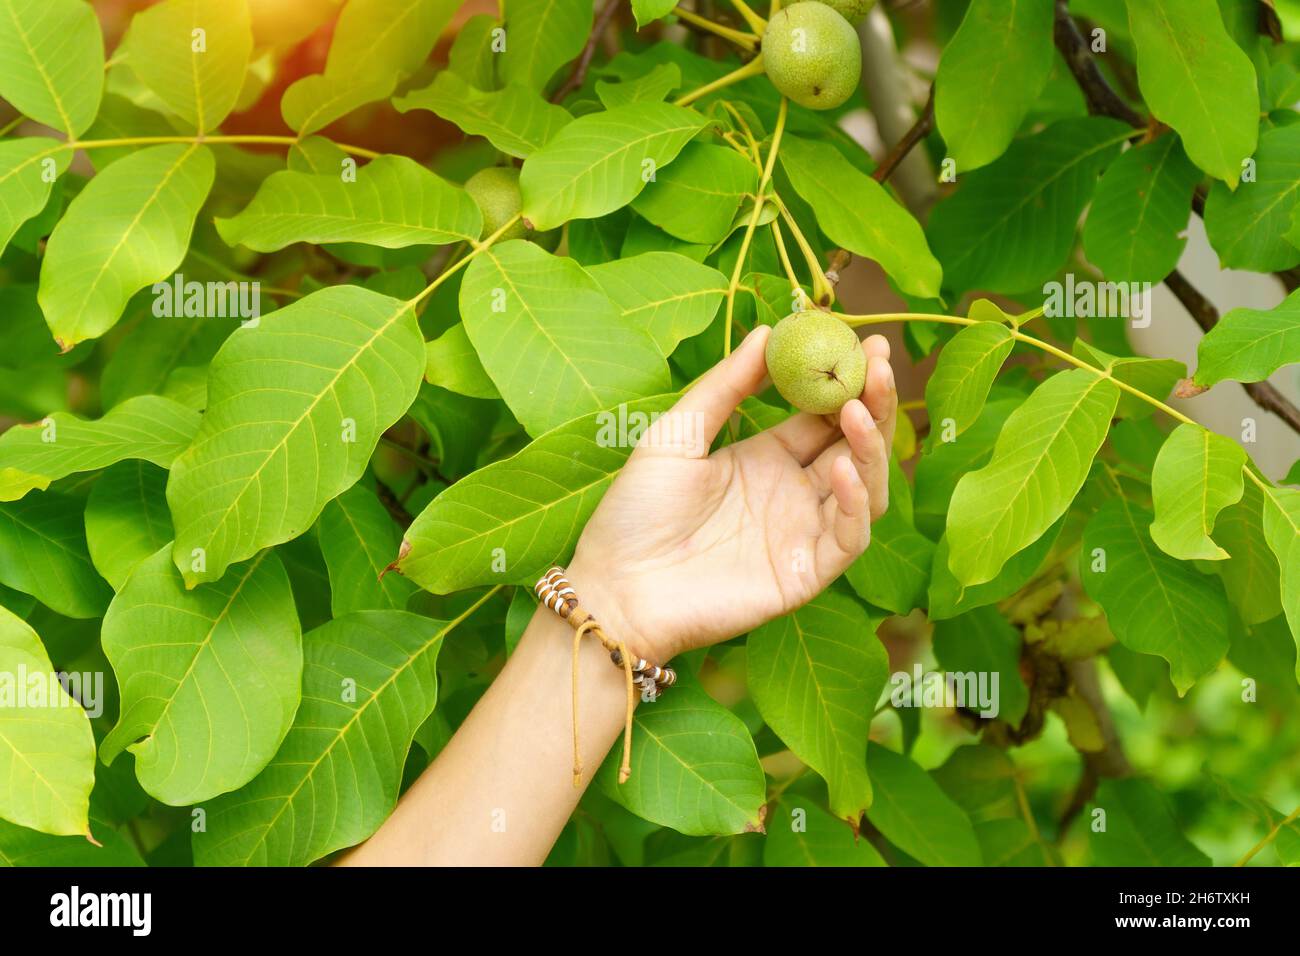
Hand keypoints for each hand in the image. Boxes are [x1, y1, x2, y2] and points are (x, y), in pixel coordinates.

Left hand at [569, 324, 896, 664]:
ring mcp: (802, 534)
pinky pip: (848, 537)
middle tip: (880, 365)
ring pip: (864, 488)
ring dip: (872, 448)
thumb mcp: (676, 435)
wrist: (616, 588)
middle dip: (874, 403)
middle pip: (854, 446)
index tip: (866, 342)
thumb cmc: (634, 513)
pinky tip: (842, 467)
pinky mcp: (804, 574)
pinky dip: (855, 503)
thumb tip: (767, 329)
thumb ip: (724, 386)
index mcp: (766, 458)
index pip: (824, 415)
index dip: (848, 380)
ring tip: (859, 409)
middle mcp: (793, 493)